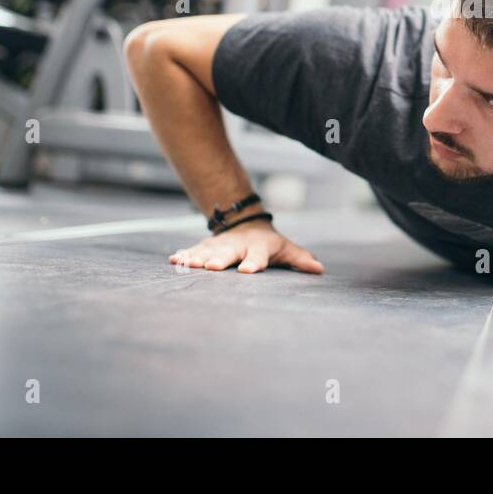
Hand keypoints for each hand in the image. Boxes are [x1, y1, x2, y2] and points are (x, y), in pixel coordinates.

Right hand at [169, 218, 323, 274]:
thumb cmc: (268, 243)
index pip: (258, 256)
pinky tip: (173, 260)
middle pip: (228, 252)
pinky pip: (193, 250)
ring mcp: (220, 245)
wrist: (246, 223)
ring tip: (188, 265)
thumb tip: (319, 269)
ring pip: (208, 250)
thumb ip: (299, 259)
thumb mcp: (285, 249)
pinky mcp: (206, 247)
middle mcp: (238, 245)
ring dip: (198, 257)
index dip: (254, 263)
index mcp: (259, 247)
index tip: (247, 271)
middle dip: (219, 259)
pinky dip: (184, 255)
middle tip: (212, 266)